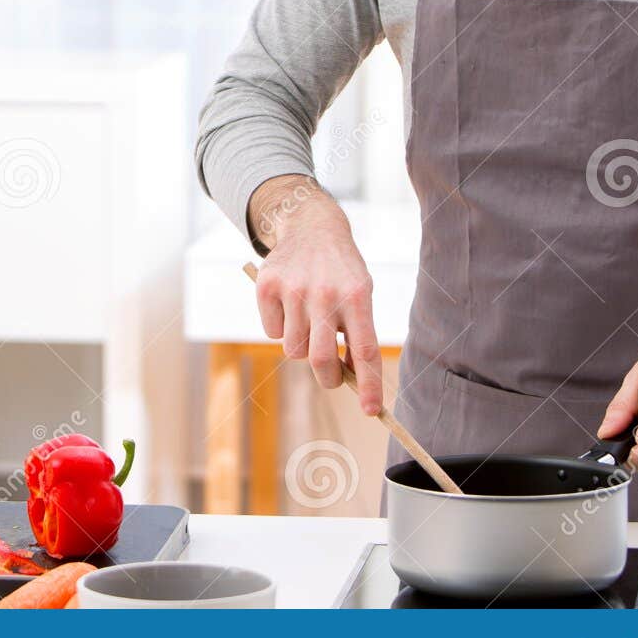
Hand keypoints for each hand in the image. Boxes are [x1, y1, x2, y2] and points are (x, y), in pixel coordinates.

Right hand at [249, 176, 382, 414]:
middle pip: (322, 360)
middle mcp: (325, 292)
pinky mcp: (266, 286)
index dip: (369, 384)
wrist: (311, 226)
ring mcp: (293, 289)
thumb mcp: (360, 294)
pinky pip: (271, 332)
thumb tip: (349, 378)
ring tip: (308, 321)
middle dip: (328, 378)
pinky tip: (288, 305)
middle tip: (332, 376)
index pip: (365, 350)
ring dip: (302, 346)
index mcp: (358, 295)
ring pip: (293, 350)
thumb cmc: (341, 271)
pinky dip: (280, 327)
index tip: (372, 410)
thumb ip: (357, 333)